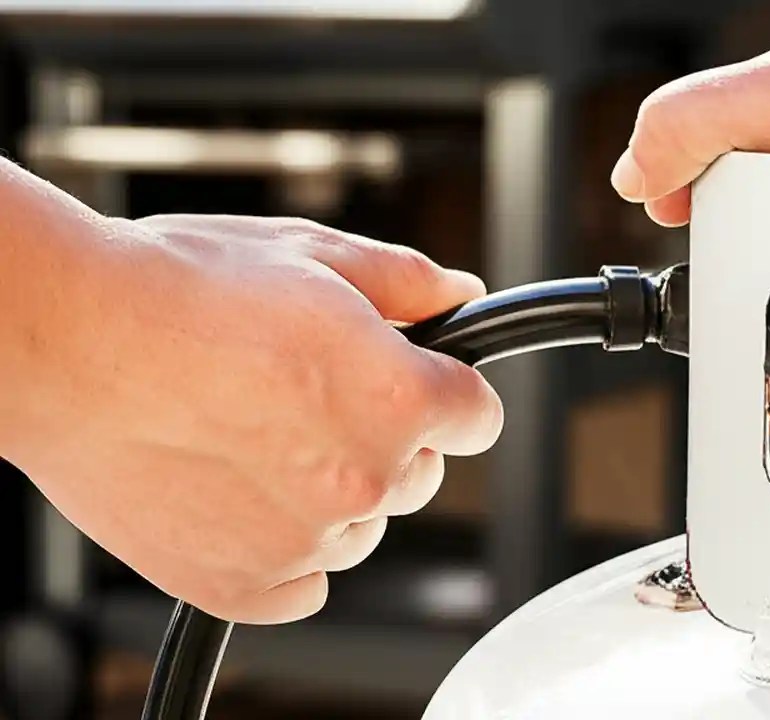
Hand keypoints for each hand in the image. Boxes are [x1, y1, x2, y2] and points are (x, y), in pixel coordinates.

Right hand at [1, 203, 501, 623]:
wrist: (61, 340)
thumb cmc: (173, 292)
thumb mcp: (310, 253)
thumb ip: (406, 283)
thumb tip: (460, 294)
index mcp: (397, 399)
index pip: (478, 416)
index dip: (447, 391)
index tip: (420, 383)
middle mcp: (363, 478)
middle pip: (420, 474)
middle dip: (384, 437)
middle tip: (307, 397)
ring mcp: (305, 541)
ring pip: (360, 527)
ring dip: (330, 493)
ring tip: (252, 435)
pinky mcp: (246, 586)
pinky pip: (304, 582)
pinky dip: (282, 548)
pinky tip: (236, 491)